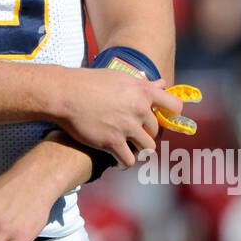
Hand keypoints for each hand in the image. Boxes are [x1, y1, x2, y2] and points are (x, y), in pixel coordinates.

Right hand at [53, 69, 181, 167]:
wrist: (65, 93)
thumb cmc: (89, 82)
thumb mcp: (119, 77)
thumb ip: (143, 84)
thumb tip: (162, 84)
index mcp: (143, 91)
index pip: (175, 105)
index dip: (173, 114)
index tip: (163, 118)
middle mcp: (139, 109)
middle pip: (155, 131)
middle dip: (145, 134)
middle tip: (132, 134)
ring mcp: (126, 127)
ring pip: (147, 148)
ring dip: (138, 150)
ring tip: (127, 149)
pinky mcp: (112, 142)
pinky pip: (128, 161)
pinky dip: (124, 163)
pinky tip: (117, 161)